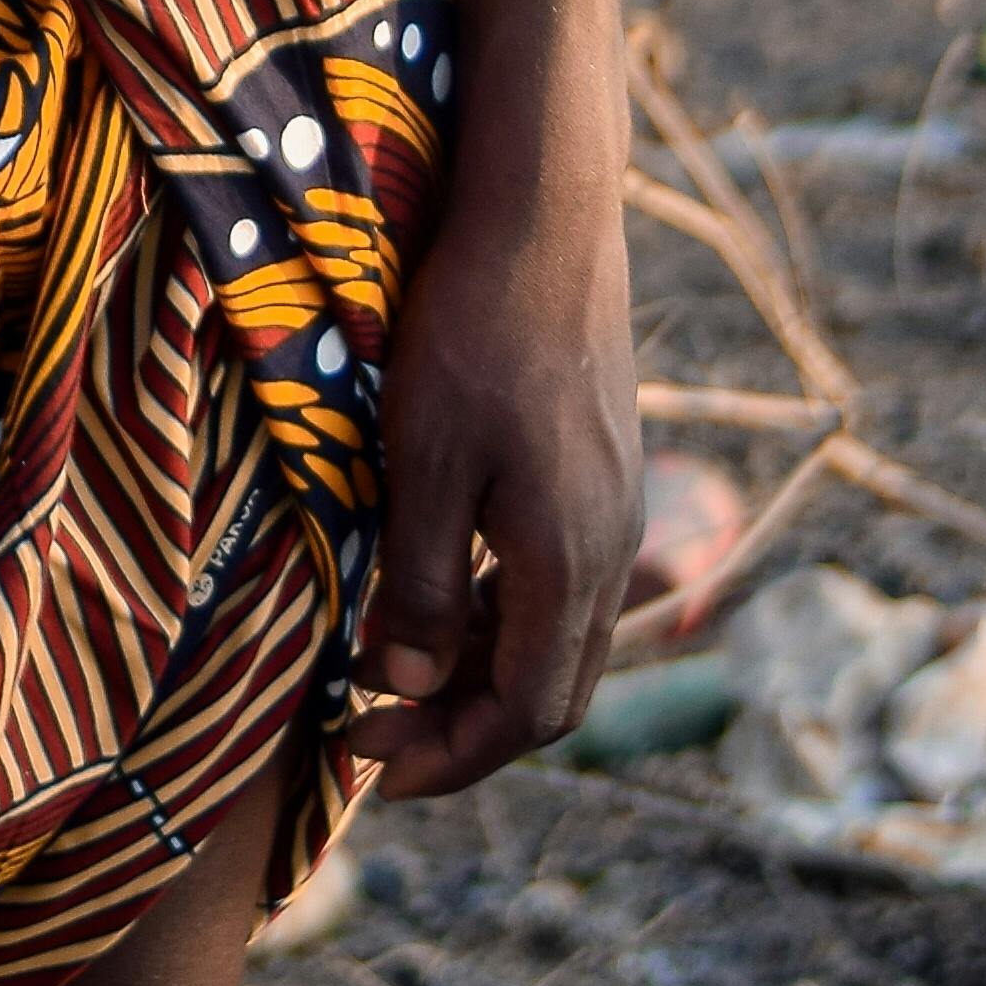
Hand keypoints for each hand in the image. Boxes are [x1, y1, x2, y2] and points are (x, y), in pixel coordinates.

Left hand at [353, 184, 641, 798]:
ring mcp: (617, 510)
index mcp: (570, 564)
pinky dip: (499, 611)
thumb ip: (417, 583)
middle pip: (550, 691)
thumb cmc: (473, 335)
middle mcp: (612, 552)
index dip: (448, 757)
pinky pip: (560, 581)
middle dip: (461, 728)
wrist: (546, 222)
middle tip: (370, 727)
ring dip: (478, 668)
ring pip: (557, 636)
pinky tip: (439, 583)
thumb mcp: (422, 462)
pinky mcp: (605, 472)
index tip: (369, 764)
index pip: (524, 715)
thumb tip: (402, 686)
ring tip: (389, 660)